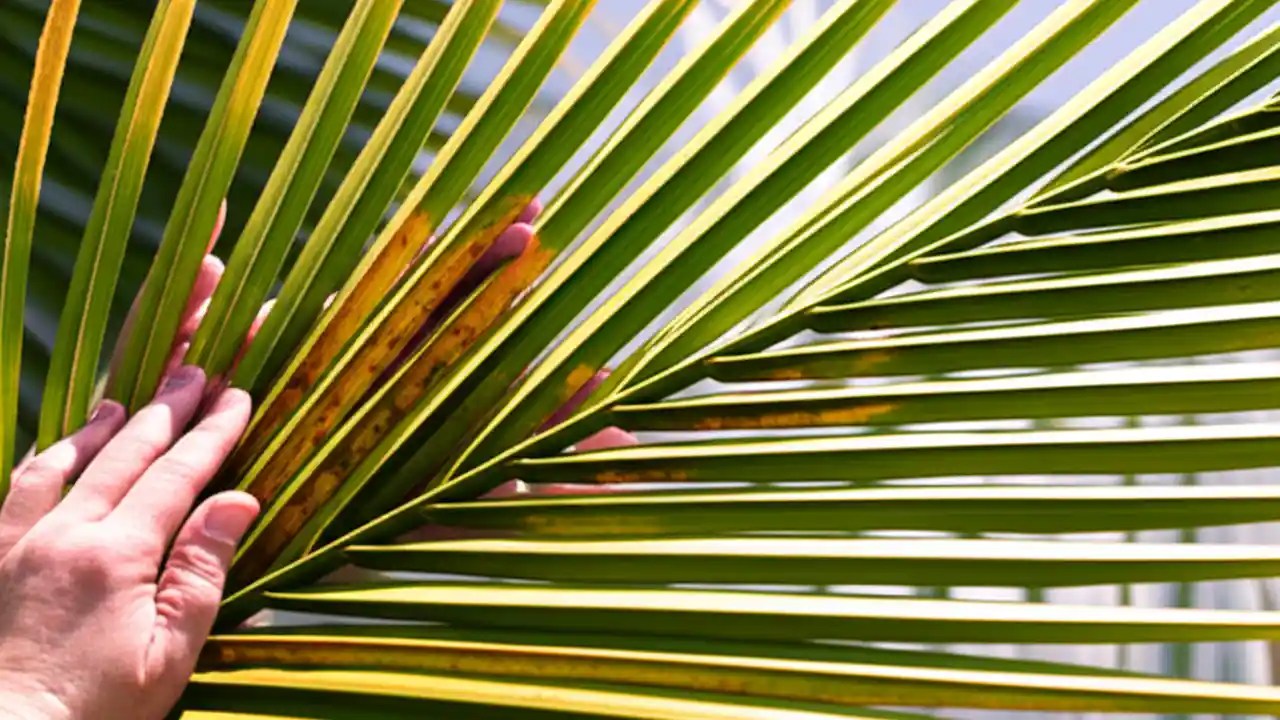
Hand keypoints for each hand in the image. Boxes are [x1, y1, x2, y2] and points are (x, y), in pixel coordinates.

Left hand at [0, 370, 255, 719]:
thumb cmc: (96, 709)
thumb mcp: (169, 653)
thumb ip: (202, 573)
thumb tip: (238, 503)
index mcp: (117, 555)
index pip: (177, 475)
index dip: (211, 433)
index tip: (236, 397)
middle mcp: (64, 535)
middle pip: (124, 455)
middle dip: (165, 410)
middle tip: (192, 373)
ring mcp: (17, 545)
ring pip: (62, 464)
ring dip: (101, 427)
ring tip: (125, 400)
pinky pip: (14, 493)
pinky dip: (41, 462)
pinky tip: (52, 454)